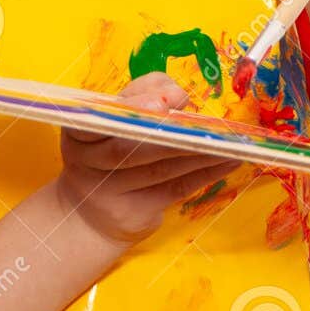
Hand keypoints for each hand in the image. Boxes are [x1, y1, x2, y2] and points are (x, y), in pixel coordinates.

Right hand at [54, 72, 240, 246]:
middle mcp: (87, 162)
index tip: (162, 102)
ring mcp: (108, 192)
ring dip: (198, 153)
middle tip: (199, 124)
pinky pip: (175, 189)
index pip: (100, 115)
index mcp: (79, 130)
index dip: (131, 107)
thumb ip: (144, 96)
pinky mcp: (133, 213)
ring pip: (159, 170)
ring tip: (230, 141)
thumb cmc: (107, 153)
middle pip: (128, 149)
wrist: (88, 214)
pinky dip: (205, 174)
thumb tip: (176, 95)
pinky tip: (229, 160)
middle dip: (167, 135)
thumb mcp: (114, 120)